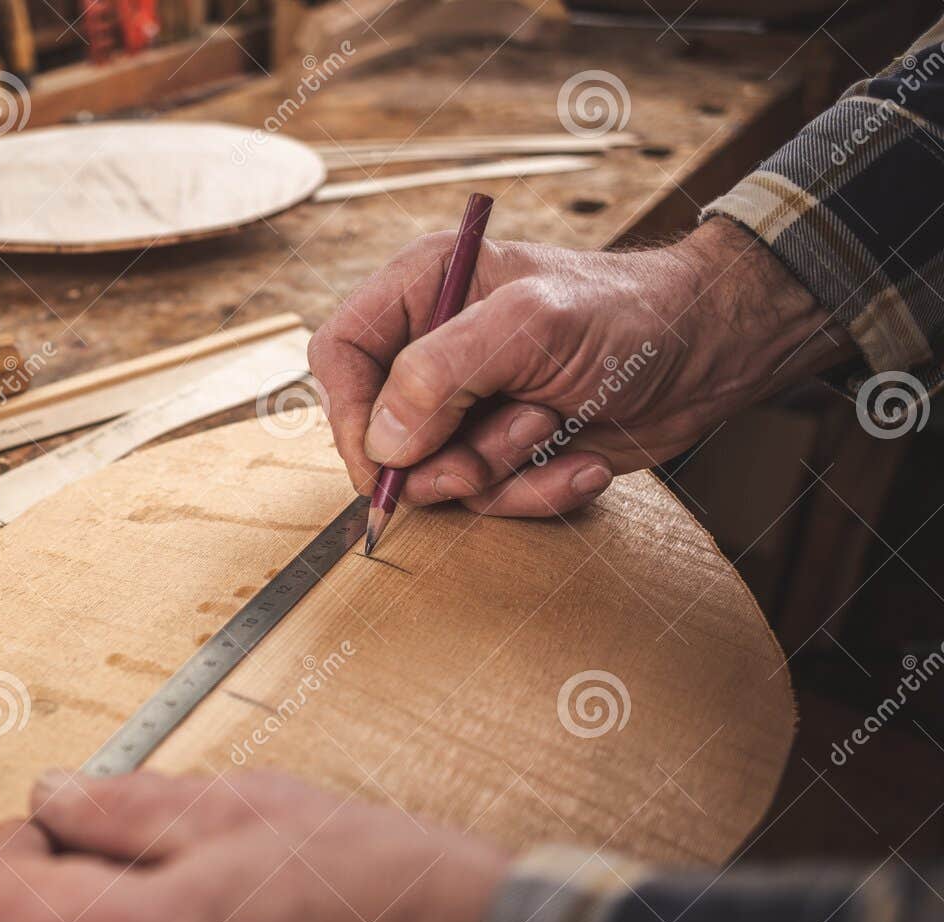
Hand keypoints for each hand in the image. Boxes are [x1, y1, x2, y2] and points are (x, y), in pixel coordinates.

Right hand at [307, 218, 852, 515]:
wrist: (712, 354)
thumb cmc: (629, 314)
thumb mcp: (531, 326)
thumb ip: (441, 374)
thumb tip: (383, 444)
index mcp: (423, 290)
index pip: (341, 355)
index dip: (350, 413)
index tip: (384, 460)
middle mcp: (435, 349)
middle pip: (379, 433)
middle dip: (439, 457)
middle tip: (496, 450)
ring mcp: (468, 405)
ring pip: (434, 476)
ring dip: (499, 471)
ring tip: (553, 429)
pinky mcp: (504, 450)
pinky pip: (487, 499)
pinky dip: (535, 493)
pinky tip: (581, 463)